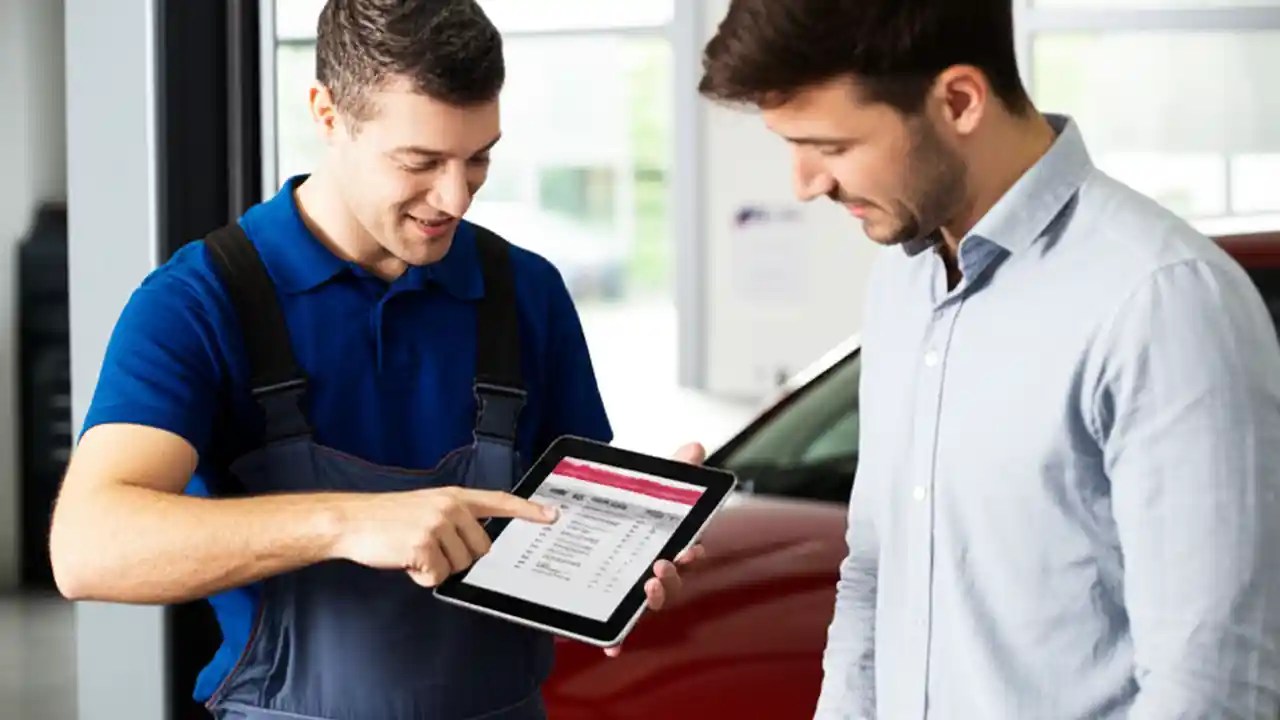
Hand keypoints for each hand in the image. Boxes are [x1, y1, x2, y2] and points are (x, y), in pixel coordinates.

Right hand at [334, 487, 557, 586]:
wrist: (350, 521)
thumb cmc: (385, 519)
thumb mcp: (425, 507)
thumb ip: (453, 520)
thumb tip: (475, 547)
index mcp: (453, 497)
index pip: (499, 501)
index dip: (528, 511)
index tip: (552, 516)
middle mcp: (450, 508)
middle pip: (481, 550)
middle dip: (457, 558)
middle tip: (427, 548)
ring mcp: (437, 525)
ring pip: (460, 566)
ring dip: (437, 568)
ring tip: (412, 551)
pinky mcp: (424, 545)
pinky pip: (438, 577)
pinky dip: (421, 577)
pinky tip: (405, 561)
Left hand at [605, 442, 707, 657]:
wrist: (568, 531)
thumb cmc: (614, 514)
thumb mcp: (638, 486)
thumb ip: (669, 470)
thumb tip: (695, 449)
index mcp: (659, 543)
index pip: (685, 550)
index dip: (692, 551)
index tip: (691, 548)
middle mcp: (647, 570)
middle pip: (671, 583)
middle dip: (672, 578)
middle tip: (661, 566)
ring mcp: (626, 591)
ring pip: (647, 605)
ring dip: (653, 601)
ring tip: (645, 589)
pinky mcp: (604, 607)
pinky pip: (613, 630)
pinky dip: (616, 641)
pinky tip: (613, 646)